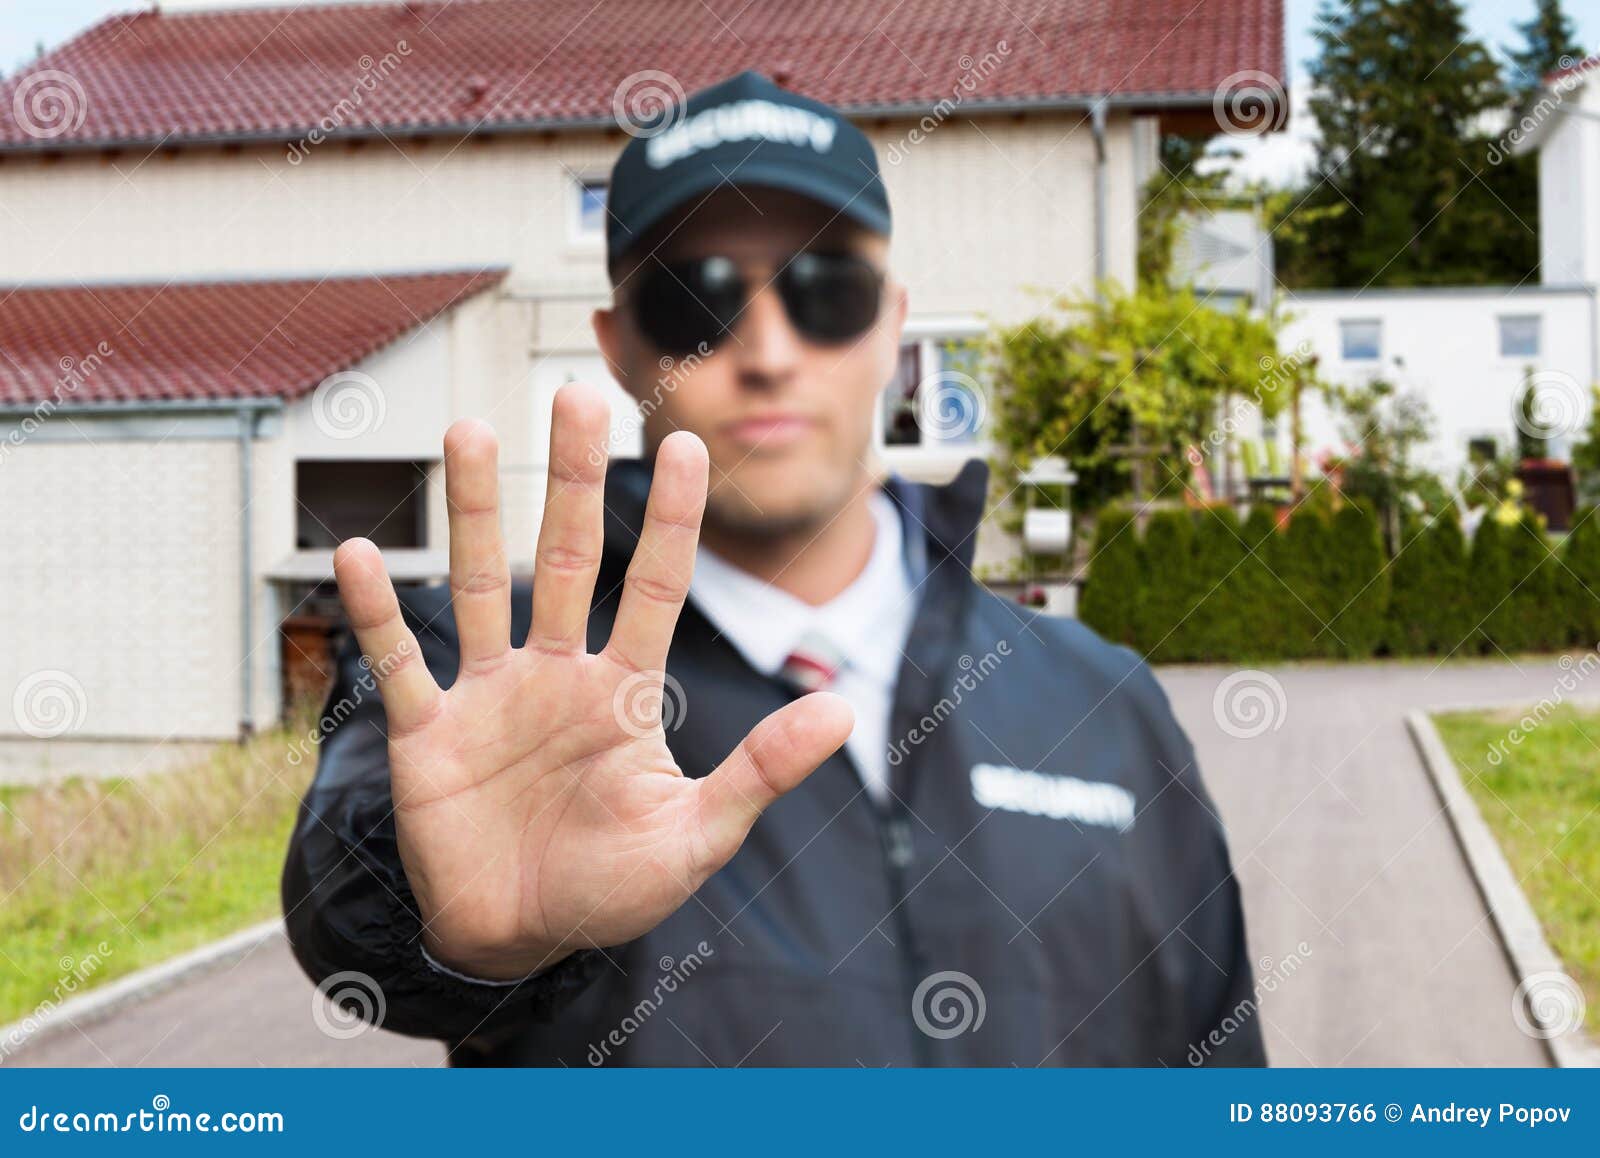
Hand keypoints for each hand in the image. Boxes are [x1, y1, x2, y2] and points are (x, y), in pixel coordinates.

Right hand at [332, 385, 852, 979]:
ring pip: (479, 584)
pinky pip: (398, 661)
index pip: (656, 587)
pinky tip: (355, 552)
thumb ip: (760, 771)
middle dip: (571, 480)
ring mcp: (489, 695)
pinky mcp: (427, 733)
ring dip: (475, 512)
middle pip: (567, 557)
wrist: (517, 943)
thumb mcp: (695, 835)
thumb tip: (842, 711)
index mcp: (624, 692)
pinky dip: (378, 613)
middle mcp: (557, 673)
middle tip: (573, 396)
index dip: (674, 520)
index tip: (688, 445)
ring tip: (470, 431)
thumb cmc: (609, 888)